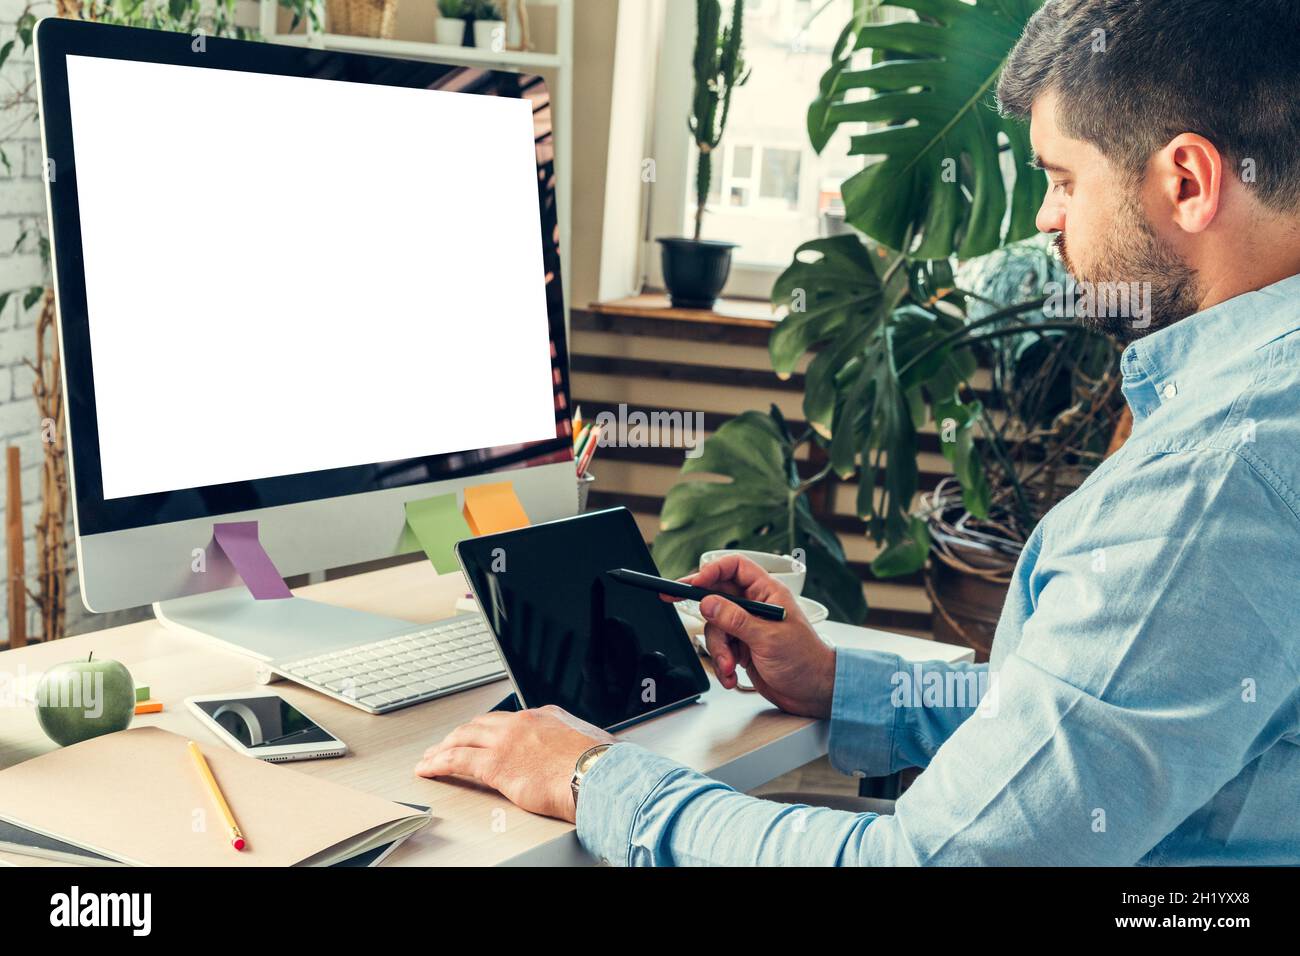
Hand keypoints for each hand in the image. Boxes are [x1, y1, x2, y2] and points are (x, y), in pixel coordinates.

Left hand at [414, 706, 614, 822]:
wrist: (596, 774)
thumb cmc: (601, 766)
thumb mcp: (593, 743)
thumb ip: (580, 744)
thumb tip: (589, 752)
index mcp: (546, 715)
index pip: (510, 719)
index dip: (491, 729)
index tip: (484, 737)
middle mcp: (522, 722)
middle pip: (481, 723)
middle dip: (460, 733)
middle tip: (447, 743)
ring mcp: (506, 740)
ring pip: (463, 737)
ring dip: (443, 747)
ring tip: (431, 756)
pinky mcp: (494, 762)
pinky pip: (456, 759)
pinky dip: (438, 762)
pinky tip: (428, 768)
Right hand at [671, 555, 836, 717]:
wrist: (814, 693)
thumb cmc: (806, 661)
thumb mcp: (768, 638)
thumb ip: (735, 619)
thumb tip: (708, 602)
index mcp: (767, 594)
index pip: (735, 568)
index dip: (711, 570)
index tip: (692, 582)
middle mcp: (756, 607)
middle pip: (717, 596)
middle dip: (704, 611)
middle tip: (671, 598)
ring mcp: (748, 628)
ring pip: (715, 627)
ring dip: (719, 650)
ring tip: (730, 666)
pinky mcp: (743, 648)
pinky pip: (721, 649)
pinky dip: (722, 663)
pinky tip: (732, 675)